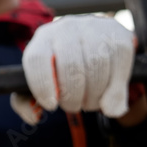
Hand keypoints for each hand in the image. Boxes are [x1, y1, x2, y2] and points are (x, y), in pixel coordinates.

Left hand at [10, 15, 134, 125]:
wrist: (99, 42)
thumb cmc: (64, 67)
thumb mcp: (42, 79)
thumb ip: (27, 102)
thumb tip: (34, 118)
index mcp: (43, 38)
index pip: (36, 59)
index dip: (42, 86)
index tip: (50, 105)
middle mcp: (67, 28)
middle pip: (70, 67)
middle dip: (73, 97)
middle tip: (74, 106)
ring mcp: (94, 29)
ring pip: (96, 69)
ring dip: (94, 97)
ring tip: (90, 102)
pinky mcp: (119, 35)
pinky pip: (118, 68)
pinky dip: (115, 92)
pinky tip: (109, 99)